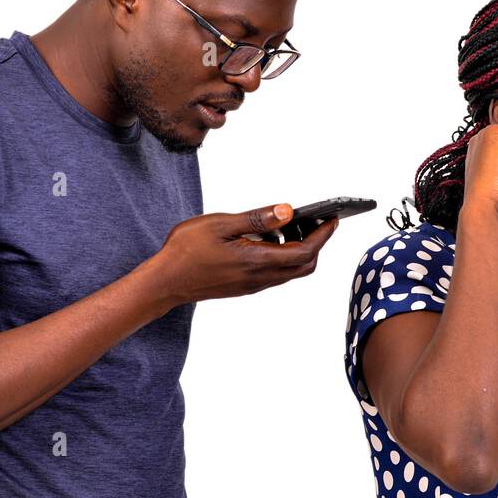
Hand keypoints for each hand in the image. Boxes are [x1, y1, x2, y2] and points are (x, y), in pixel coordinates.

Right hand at [155, 204, 338, 303]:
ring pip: (290, 271)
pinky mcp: (244, 286)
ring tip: (292, 225)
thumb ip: (257, 218)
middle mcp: (260, 278)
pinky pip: (274, 273)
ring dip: (298, 250)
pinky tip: (268, 239)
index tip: (333, 219)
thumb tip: (287, 211)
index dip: (323, 236)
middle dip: (317, 244)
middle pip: (304, 266)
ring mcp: (253, 284)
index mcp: (258, 262)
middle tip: (319, 221)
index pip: (304, 252)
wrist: (164, 282)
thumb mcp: (221, 224)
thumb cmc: (186, 251)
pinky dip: (282, 256)